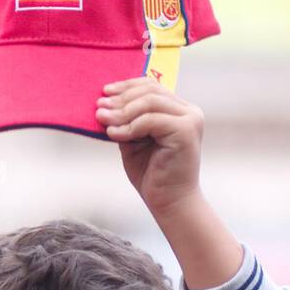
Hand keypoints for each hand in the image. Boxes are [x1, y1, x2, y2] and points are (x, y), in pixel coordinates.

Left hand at [96, 76, 203, 218]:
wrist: (169, 202)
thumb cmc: (152, 175)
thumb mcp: (134, 142)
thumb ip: (126, 122)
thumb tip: (105, 104)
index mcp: (179, 111)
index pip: (152, 87)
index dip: (127, 86)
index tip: (105, 92)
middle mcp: (189, 112)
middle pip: (150, 91)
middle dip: (121, 98)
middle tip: (99, 107)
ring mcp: (190, 120)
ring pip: (149, 102)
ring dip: (122, 111)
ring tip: (102, 118)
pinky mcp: (185, 131)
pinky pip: (150, 120)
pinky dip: (129, 126)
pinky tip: (113, 133)